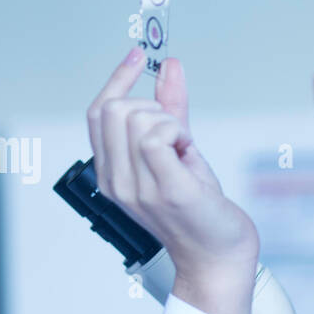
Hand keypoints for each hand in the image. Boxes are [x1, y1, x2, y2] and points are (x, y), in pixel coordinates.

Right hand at [86, 48, 259, 313]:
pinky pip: (158, 138)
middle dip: (152, 107)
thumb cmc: (199, 212)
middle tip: (177, 133)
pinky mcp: (167, 191)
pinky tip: (188, 154)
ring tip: (184, 151)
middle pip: (115, 110)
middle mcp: (117, 182)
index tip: (137, 57)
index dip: (117, 79)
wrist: (217, 257)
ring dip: (171, 123)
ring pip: (138, 120)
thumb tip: (170, 67)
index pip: (96, 114)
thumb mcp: (180, 151)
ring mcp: (138, 189)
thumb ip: (172, 108)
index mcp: (111, 173)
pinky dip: (178, 134)